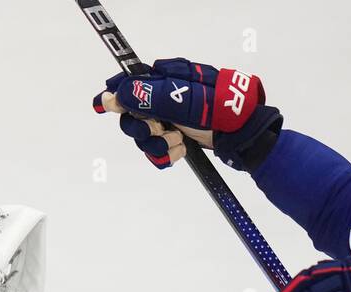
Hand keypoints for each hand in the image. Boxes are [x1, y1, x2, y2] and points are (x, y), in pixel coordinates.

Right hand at [92, 58, 281, 169]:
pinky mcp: (177, 136)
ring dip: (158, 144)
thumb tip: (117, 93)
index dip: (116, 93)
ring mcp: (171, 118)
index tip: (103, 104)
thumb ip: (152, 97)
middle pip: (132, 114)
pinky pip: (157, 149)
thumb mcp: (187, 102)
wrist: (247, 138)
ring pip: (144, 136)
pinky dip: (166, 154)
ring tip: (178, 143)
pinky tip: (181, 151)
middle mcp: (166, 96)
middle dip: (143, 128)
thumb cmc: (223, 112)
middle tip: (159, 131)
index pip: (132, 82)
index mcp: (168, 78)